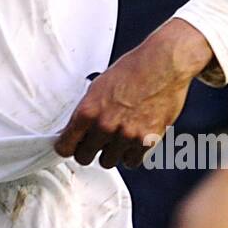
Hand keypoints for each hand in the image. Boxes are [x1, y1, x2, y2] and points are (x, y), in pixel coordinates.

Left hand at [54, 18, 212, 169]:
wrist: (163, 65)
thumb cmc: (132, 70)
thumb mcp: (98, 86)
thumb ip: (87, 111)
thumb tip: (76, 129)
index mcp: (88, 110)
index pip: (65, 146)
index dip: (67, 147)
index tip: (70, 146)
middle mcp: (105, 125)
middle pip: (84, 158)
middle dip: (87, 151)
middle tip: (94, 142)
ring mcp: (126, 135)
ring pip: (108, 162)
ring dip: (110, 152)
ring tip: (117, 136)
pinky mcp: (147, 141)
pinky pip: (131, 161)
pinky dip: (131, 153)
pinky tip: (132, 138)